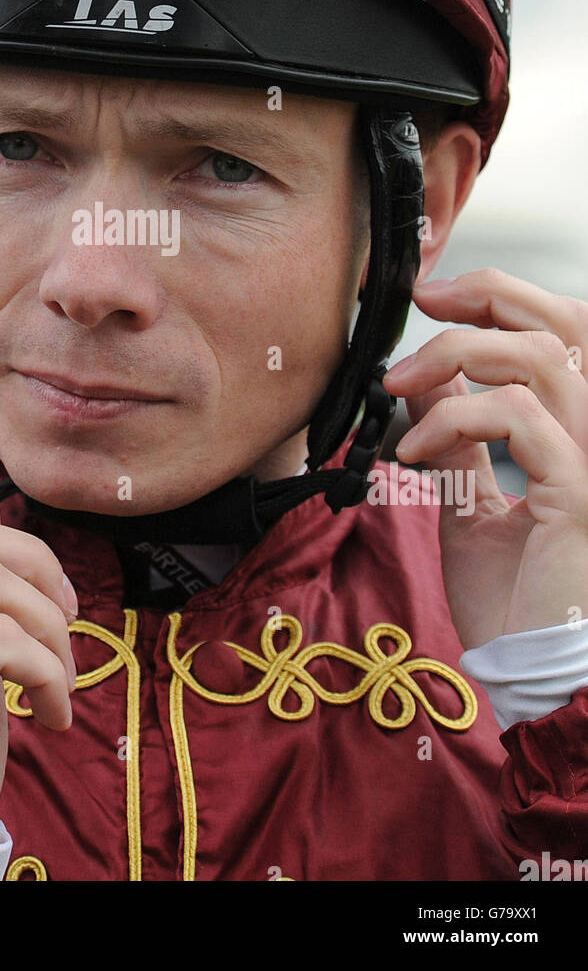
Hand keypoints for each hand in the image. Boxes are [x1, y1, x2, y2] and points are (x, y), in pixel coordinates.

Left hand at [382, 270, 587, 649]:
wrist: (531, 674)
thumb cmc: (511, 599)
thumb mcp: (469, 500)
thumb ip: (456, 437)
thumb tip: (427, 378)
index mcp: (576, 433)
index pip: (560, 334)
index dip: (501, 299)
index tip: (433, 297)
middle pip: (563, 325)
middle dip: (487, 297)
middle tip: (422, 305)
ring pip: (539, 358)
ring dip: (456, 356)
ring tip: (401, 386)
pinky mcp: (579, 491)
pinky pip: (517, 418)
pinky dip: (452, 420)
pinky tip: (414, 453)